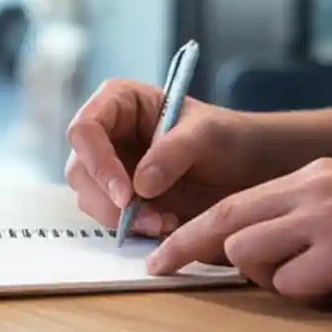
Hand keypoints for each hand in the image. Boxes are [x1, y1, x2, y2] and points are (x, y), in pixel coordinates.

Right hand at [64, 79, 262, 237]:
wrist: (250, 170)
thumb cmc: (230, 137)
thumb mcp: (208, 135)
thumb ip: (173, 152)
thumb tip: (140, 186)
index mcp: (119, 102)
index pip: (85, 130)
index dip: (97, 162)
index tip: (126, 195)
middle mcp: (106, 134)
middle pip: (80, 170)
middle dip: (109, 201)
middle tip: (148, 220)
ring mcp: (110, 168)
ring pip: (89, 198)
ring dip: (121, 219)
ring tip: (165, 223)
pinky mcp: (120, 198)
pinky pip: (109, 218)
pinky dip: (133, 228)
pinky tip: (164, 226)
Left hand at [147, 158, 331, 308]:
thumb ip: (294, 219)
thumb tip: (235, 250)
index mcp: (313, 176)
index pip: (233, 202)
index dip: (191, 231)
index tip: (159, 254)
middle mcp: (316, 189)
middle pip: (224, 222)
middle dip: (186, 249)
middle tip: (160, 271)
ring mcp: (331, 219)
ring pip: (248, 254)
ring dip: (269, 280)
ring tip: (316, 280)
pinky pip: (291, 285)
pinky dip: (307, 296)